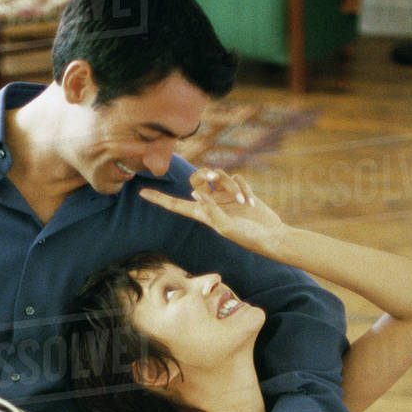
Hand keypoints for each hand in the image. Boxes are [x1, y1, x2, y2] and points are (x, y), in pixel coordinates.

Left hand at [139, 168, 286, 257]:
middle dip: (204, 174)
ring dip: (230, 186)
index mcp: (203, 215)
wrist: (270, 236)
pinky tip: (250, 202)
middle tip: (214, 178)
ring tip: (242, 203)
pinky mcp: (239, 191)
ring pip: (219, 176)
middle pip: (197, 179)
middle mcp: (211, 203)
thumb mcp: (226, 226)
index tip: (141, 193)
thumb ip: (210, 210)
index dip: (159, 199)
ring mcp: (225, 196)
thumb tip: (195, 192)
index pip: (176, 205)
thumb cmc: (247, 237)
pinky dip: (243, 189)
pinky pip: (236, 179)